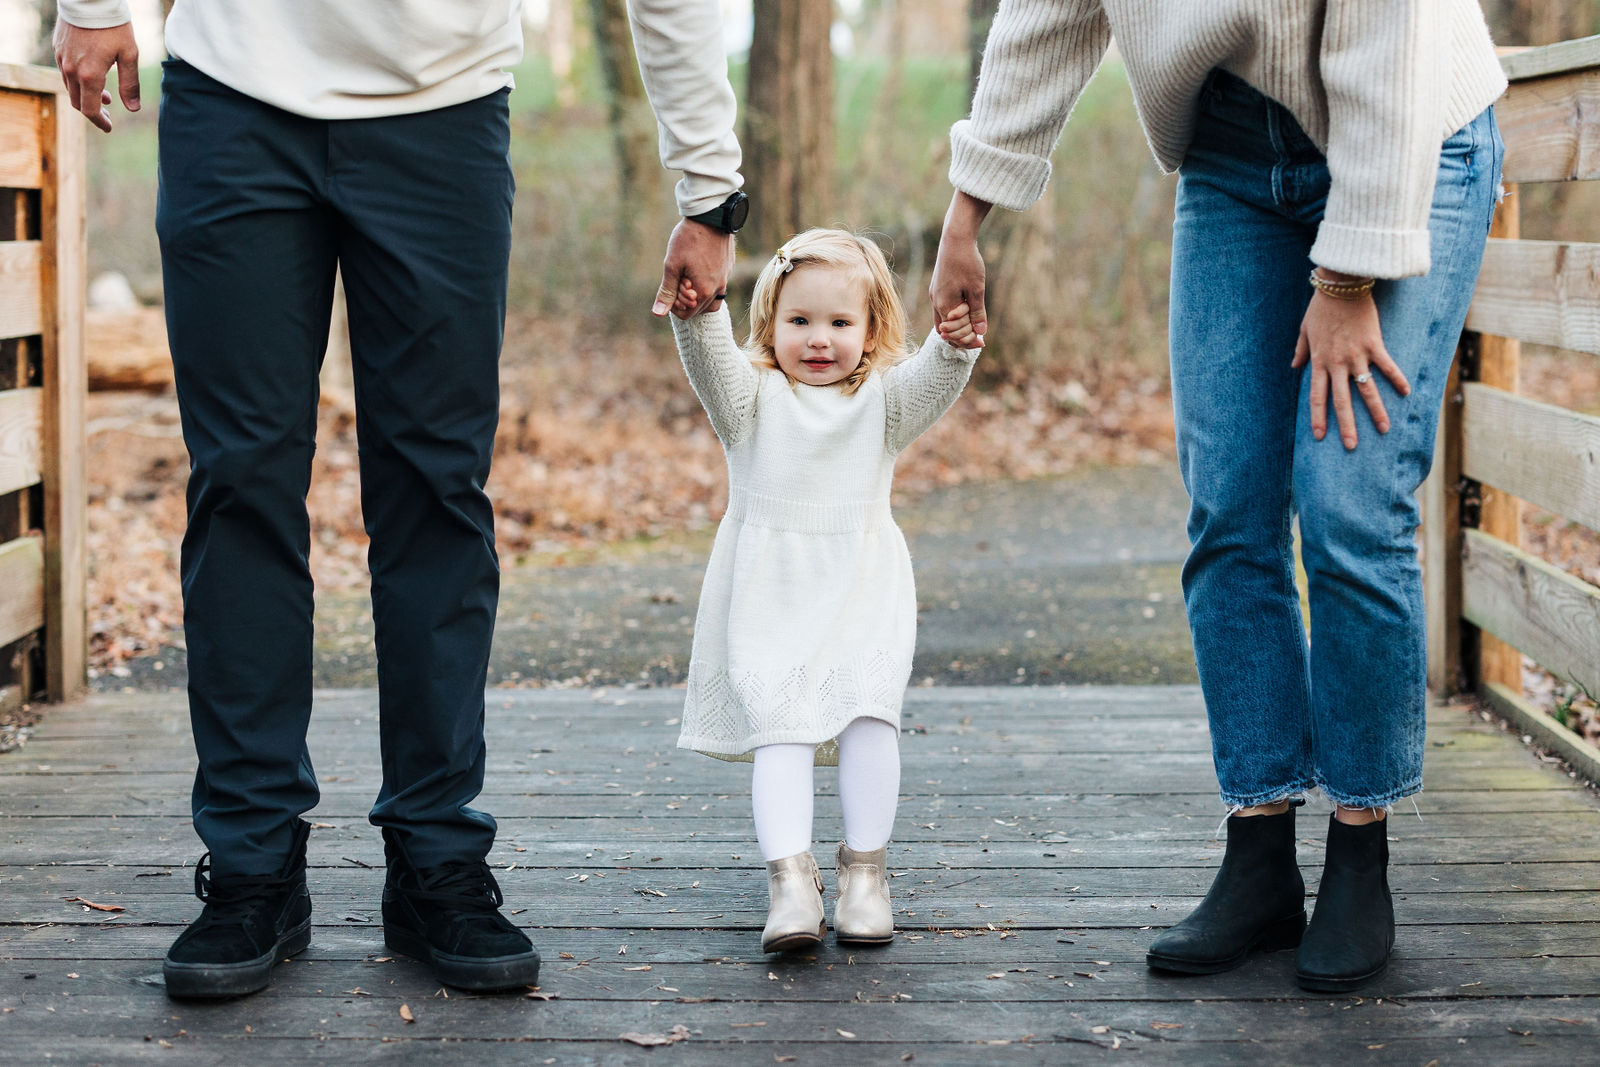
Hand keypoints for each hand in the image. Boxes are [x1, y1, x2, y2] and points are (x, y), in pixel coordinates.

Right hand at [54, 19, 140, 133]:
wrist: (90, 0)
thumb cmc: (113, 26)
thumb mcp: (129, 55)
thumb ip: (130, 84)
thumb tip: (133, 109)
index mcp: (89, 76)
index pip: (90, 110)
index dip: (99, 122)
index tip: (109, 127)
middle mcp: (71, 70)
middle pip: (78, 102)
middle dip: (93, 111)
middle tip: (108, 112)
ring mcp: (62, 59)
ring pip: (71, 88)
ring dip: (86, 96)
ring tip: (105, 95)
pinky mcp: (58, 50)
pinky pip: (65, 73)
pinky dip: (78, 82)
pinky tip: (92, 77)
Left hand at [653, 217, 734, 319]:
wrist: (711, 216)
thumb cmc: (689, 239)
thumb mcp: (672, 265)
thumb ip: (667, 291)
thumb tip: (658, 313)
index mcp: (704, 291)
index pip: (687, 315)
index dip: (674, 305)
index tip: (671, 286)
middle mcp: (718, 288)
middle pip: (699, 309)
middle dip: (685, 299)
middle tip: (679, 278)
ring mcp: (726, 278)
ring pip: (711, 299)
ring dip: (697, 293)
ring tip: (687, 275)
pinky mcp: (728, 267)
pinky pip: (718, 285)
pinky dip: (706, 283)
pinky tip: (698, 266)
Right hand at [930, 191, 990, 346]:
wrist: (955, 238)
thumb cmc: (967, 262)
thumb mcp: (977, 289)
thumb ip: (977, 313)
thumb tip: (980, 333)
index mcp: (944, 305)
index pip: (953, 333)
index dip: (967, 340)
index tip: (982, 342)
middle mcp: (936, 302)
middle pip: (946, 330)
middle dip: (962, 336)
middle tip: (980, 340)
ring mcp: (935, 294)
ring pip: (944, 320)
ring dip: (957, 327)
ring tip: (973, 329)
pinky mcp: (937, 287)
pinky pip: (943, 309)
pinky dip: (954, 315)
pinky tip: (966, 313)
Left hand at [1291, 275, 1410, 449]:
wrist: (1341, 286)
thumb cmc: (1321, 307)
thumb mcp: (1304, 330)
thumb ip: (1300, 351)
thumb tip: (1294, 366)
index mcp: (1319, 362)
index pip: (1317, 397)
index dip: (1318, 418)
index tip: (1321, 437)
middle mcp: (1337, 363)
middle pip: (1341, 400)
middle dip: (1346, 425)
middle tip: (1351, 446)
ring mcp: (1357, 355)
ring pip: (1366, 389)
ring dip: (1375, 411)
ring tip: (1384, 429)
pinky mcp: (1374, 344)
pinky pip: (1387, 366)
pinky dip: (1397, 379)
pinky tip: (1406, 394)